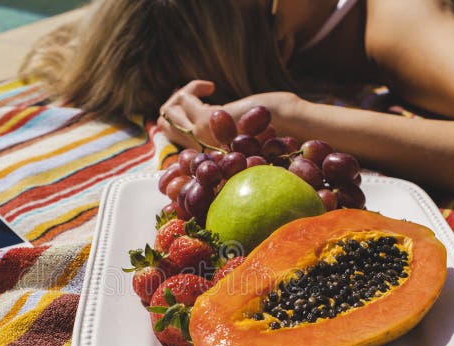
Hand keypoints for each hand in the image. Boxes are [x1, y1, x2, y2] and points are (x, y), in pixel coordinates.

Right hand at [157, 80, 302, 148]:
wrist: (290, 126)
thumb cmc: (273, 126)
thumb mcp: (241, 126)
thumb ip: (221, 124)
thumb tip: (208, 109)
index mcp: (208, 152)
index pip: (174, 138)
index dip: (175, 117)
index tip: (193, 103)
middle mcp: (201, 147)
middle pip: (163, 124)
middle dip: (172, 102)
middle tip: (193, 94)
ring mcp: (201, 136)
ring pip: (166, 112)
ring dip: (180, 94)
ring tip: (204, 89)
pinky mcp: (207, 121)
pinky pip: (185, 99)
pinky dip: (194, 86)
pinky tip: (211, 85)